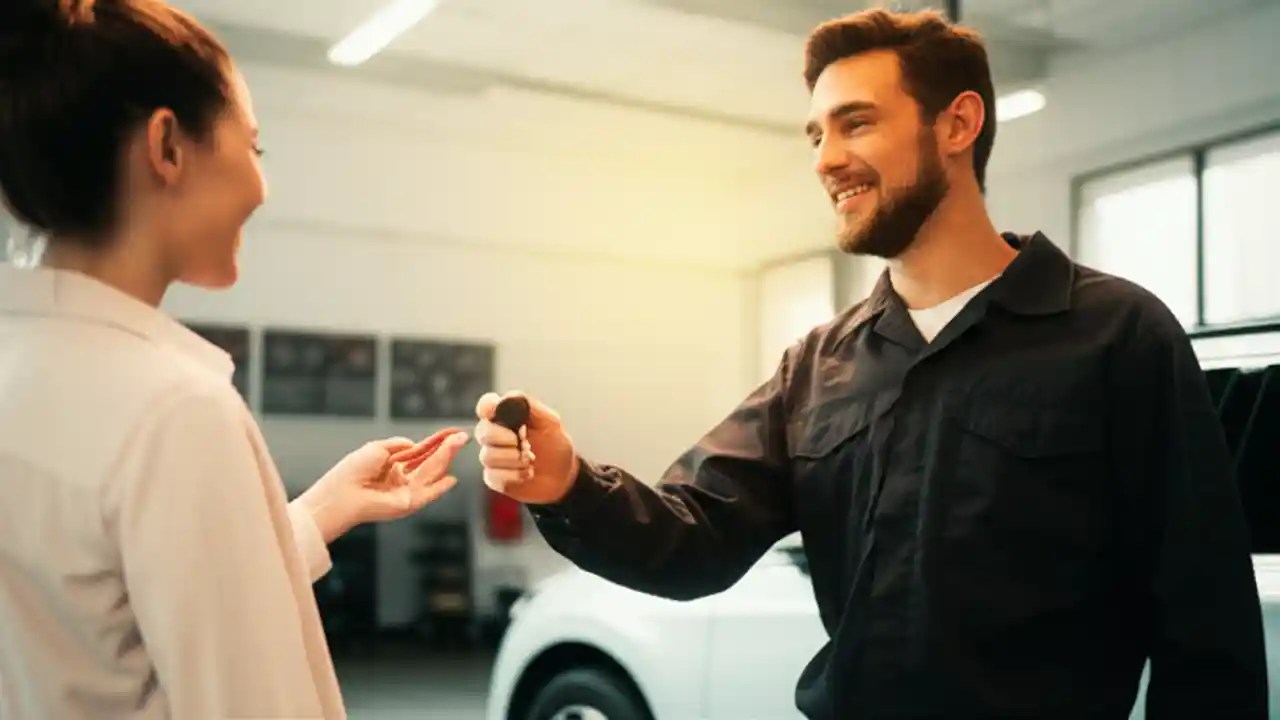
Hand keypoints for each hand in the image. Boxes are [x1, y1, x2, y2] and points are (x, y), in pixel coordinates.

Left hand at [299, 430, 468, 541]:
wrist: (341, 493)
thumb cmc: (352, 471)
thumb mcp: (377, 449)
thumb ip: (399, 445)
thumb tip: (415, 444)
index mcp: (393, 466)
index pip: (420, 452)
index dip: (435, 442)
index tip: (452, 432)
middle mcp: (401, 479)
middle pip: (429, 462)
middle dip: (446, 449)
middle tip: (462, 437)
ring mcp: (405, 491)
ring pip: (430, 473)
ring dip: (445, 459)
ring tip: (458, 443)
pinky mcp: (407, 503)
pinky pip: (427, 493)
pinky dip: (440, 488)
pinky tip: (452, 478)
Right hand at [474, 391, 577, 504]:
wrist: (563, 476)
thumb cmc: (555, 446)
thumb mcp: (550, 422)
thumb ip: (530, 407)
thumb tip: (507, 398)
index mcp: (506, 416)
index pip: (486, 406)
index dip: (486, 407)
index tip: (493, 411)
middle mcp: (495, 435)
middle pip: (483, 432)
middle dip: (505, 438)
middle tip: (526, 445)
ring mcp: (492, 456)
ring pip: (487, 456)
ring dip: (513, 459)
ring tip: (531, 461)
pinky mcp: (494, 478)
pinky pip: (492, 476)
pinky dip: (513, 475)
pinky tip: (527, 474)